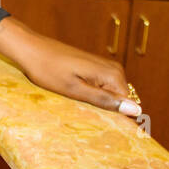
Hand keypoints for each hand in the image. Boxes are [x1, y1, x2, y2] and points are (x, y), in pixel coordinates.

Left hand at [0, 17, 139, 115]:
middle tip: (80, 108)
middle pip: (119, 99)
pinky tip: (73, 92)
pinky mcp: (93, 66)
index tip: (95, 119)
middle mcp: (113, 69)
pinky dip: (89, 93)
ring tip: (74, 99)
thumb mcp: (75, 90)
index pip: (128, 105)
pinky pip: (100, 86)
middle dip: (104, 107)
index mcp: (112, 75)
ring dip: (95, 100)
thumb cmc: (48, 70)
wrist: (30, 48)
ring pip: (109, 93)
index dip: (112, 115)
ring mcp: (103, 66)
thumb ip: (105, 100)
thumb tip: (137, 111)